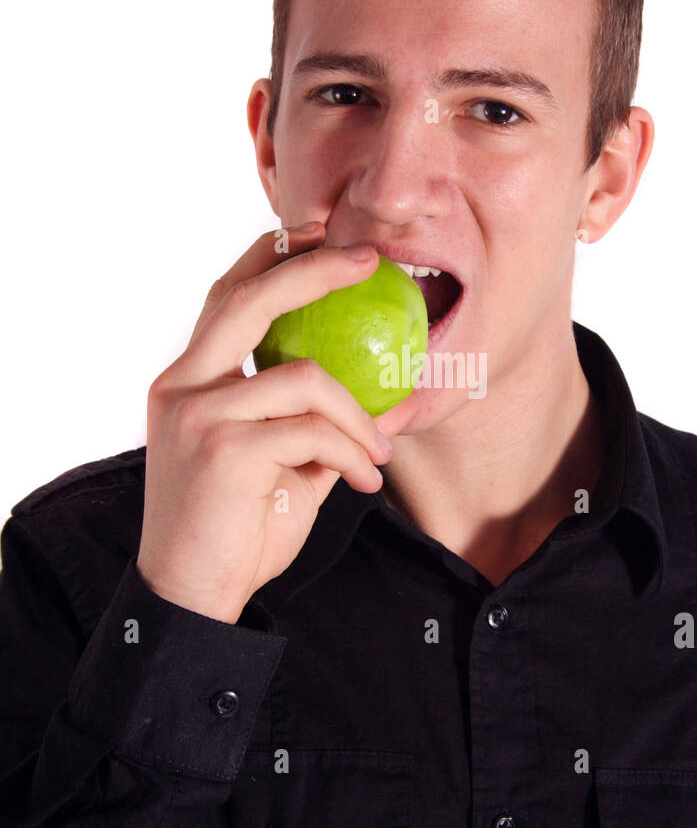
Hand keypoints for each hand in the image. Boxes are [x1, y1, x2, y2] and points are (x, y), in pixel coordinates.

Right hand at [136, 224, 418, 622]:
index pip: (227, 296)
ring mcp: (196, 414)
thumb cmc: (237, 529)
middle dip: (314, 268)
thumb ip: (316, 423)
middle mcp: (181, 385)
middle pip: (248, 298)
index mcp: (187, 379)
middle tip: (370, 259)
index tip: (322, 232)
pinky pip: (311, 430)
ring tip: (379, 452)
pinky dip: (352, 452)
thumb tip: (385, 395)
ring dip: (358, 415)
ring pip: (303, 377)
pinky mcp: (221, 449)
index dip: (273, 256)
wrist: (194, 596)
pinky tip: (365, 479)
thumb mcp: (281, 464)